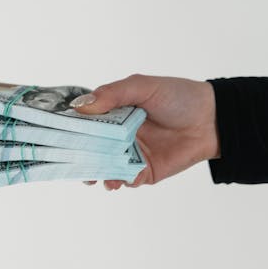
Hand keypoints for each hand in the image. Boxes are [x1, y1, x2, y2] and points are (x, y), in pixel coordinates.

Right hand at [71, 74, 218, 189]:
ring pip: (103, 167)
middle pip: (88, 148)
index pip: (83, 122)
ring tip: (94, 176)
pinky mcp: (143, 171)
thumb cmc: (179, 97)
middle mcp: (117, 135)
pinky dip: (116, 181)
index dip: (69, 128)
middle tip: (69, 162)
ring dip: (95, 173)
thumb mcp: (143, 86)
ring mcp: (129, 154)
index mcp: (113, 113)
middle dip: (77, 156)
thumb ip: (112, 94)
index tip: (54, 134)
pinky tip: (115, 180)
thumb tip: (80, 106)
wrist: (213, 120)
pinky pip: (124, 179)